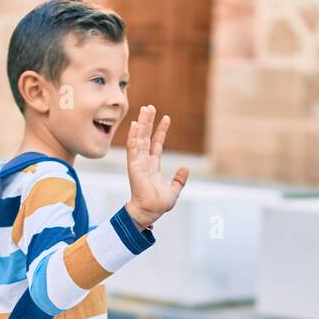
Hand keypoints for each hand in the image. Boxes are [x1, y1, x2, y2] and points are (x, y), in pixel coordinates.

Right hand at [124, 105, 189, 228]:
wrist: (150, 211)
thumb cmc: (159, 205)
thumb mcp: (174, 190)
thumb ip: (179, 180)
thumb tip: (185, 168)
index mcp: (152, 166)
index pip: (156, 144)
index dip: (161, 131)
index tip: (166, 118)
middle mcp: (144, 162)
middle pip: (145, 137)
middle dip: (148, 122)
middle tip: (150, 107)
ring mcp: (138, 162)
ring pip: (139, 138)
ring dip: (142, 124)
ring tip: (145, 109)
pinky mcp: (133, 165)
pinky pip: (133, 147)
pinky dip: (134, 135)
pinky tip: (135, 123)